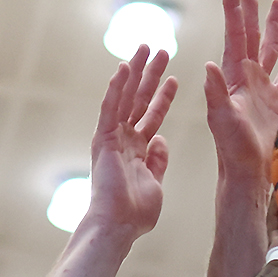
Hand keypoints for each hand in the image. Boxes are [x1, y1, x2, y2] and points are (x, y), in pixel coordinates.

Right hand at [84, 46, 177, 237]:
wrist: (118, 226)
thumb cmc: (135, 214)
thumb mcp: (155, 183)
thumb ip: (158, 161)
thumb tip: (161, 139)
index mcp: (137, 151)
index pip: (152, 116)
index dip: (163, 98)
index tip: (174, 79)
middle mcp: (123, 140)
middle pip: (139, 100)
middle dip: (151, 75)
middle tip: (161, 51)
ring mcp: (112, 139)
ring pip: (125, 97)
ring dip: (136, 72)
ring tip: (145, 49)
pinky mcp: (103, 140)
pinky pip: (110, 108)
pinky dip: (116, 88)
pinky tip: (124, 68)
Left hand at [204, 0, 277, 181]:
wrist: (247, 169)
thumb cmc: (232, 148)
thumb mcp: (221, 118)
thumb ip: (216, 91)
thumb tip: (210, 65)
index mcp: (232, 76)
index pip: (235, 36)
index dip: (235, 13)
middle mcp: (246, 76)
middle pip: (250, 34)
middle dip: (251, 10)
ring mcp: (260, 86)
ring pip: (268, 47)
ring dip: (272, 26)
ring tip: (277, 3)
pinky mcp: (274, 100)